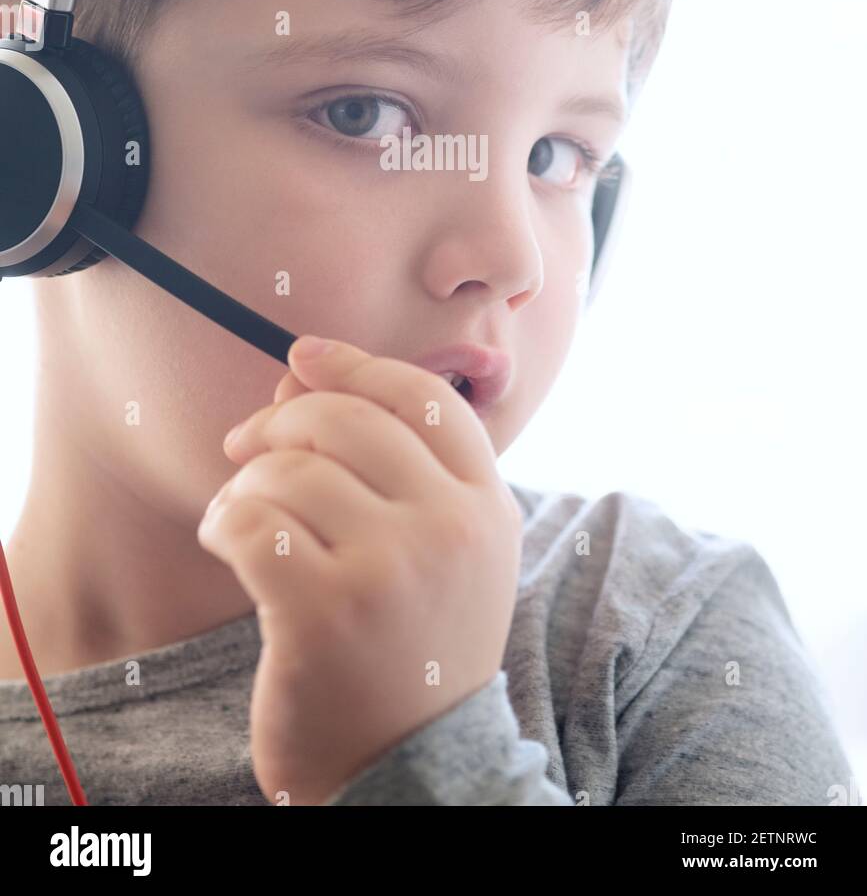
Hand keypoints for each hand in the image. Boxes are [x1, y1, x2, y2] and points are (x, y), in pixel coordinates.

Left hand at [196, 334, 523, 805]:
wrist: (414, 770)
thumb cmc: (411, 647)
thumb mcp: (432, 551)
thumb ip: (383, 461)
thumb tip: (299, 368)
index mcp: (485, 508)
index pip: (424, 398)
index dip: (357, 365)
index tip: (304, 356)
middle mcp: (448, 529)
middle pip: (346, 420)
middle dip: (279, 420)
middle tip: (244, 443)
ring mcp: (390, 569)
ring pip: (289, 471)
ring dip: (244, 483)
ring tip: (238, 516)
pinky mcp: (325, 613)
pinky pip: (251, 523)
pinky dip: (223, 522)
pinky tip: (226, 542)